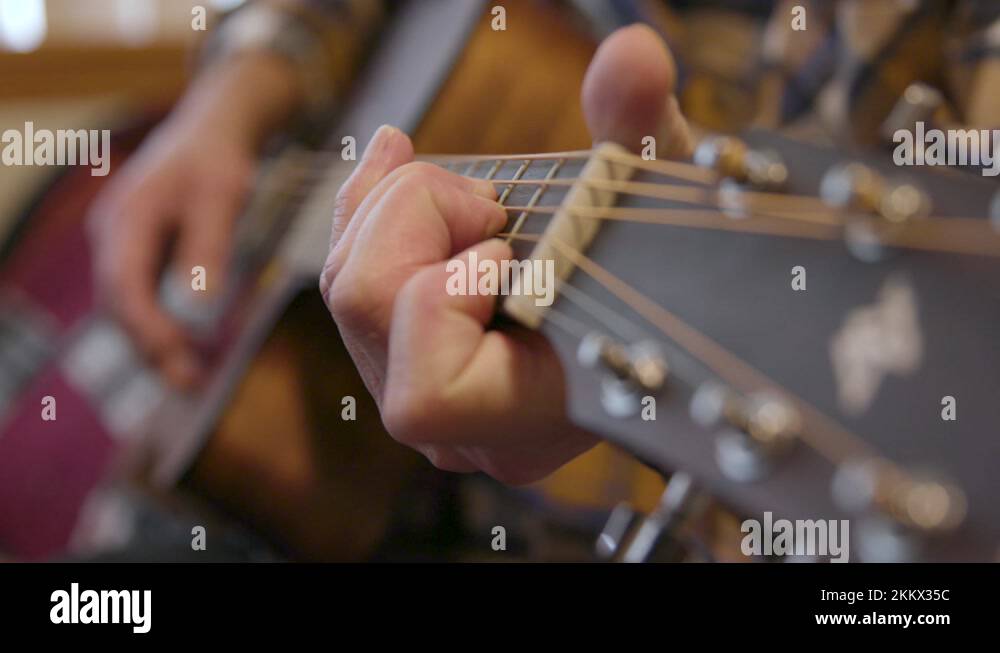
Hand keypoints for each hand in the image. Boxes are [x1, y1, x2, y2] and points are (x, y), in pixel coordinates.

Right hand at [89, 55, 301, 386]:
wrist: (212, 130)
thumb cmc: (217, 160)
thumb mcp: (221, 199)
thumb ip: (209, 249)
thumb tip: (200, 308)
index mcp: (127, 218)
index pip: (124, 286)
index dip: (147, 328)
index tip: (176, 358)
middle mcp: (112, 234)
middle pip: (118, 303)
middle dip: (149, 346)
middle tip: (188, 383)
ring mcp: (120, 242)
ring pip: (125, 304)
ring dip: (152, 342)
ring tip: (189, 377)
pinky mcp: (137, 251)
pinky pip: (139, 295)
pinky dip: (158, 324)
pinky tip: (184, 348)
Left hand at [320, 25, 691, 482]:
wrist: (651, 310)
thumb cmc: (666, 270)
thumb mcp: (662, 198)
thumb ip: (645, 131)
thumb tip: (632, 54)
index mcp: (531, 423)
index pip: (428, 393)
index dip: (451, 295)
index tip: (511, 250)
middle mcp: (463, 431)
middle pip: (365, 307)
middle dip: (418, 214)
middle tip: (492, 202)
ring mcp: (426, 398)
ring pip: (346, 286)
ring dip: (398, 206)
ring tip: (471, 195)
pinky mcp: (406, 358)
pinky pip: (350, 279)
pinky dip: (371, 206)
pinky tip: (397, 157)